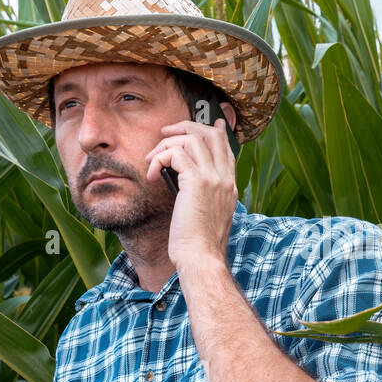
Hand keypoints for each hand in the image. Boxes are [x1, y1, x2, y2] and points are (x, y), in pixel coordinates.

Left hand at [144, 118, 237, 272]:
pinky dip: (158, 159)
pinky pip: (175, 153)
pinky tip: (151, 175)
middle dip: (186, 127)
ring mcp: (213, 178)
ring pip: (191, 139)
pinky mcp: (197, 182)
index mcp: (229, 187)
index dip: (216, 132)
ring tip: (151, 159)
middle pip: (212, 134)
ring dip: (166, 144)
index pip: (226, 148)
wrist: (201, 258)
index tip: (211, 123)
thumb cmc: (199, 245)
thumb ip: (203, 196)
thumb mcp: (207, 216)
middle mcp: (225, 178)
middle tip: (166, 133)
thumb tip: (185, 183)